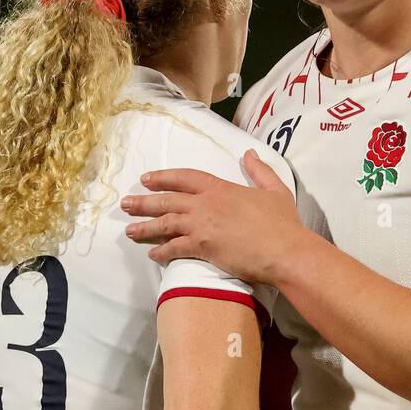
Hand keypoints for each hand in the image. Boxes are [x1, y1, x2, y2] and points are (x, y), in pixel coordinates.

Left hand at [122, 150, 303, 285]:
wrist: (284, 250)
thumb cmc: (282, 222)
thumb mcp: (275, 189)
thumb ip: (260, 171)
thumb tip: (250, 153)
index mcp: (221, 188)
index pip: (186, 177)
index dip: (164, 177)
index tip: (147, 179)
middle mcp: (206, 204)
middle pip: (168, 200)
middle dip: (144, 202)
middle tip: (126, 203)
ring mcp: (201, 226)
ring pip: (165, 223)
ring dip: (145, 227)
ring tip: (130, 230)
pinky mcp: (201, 247)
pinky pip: (174, 248)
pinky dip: (161, 253)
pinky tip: (153, 256)